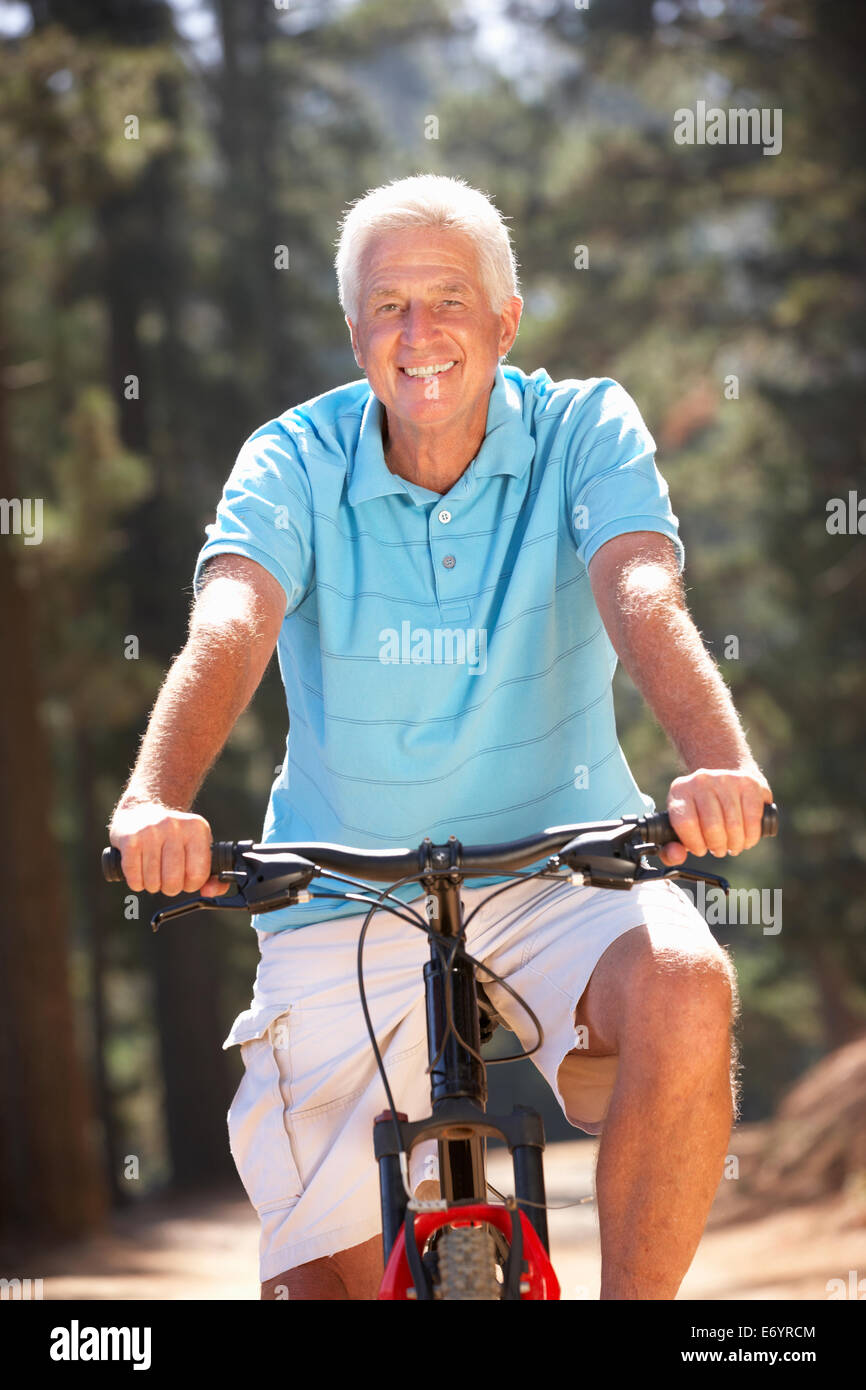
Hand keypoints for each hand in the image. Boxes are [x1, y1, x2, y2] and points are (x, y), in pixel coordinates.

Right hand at [108, 801, 229, 896]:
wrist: (141, 810)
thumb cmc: (174, 838)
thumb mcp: (199, 848)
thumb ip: (213, 876)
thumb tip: (209, 893)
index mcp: (197, 829)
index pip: (197, 875)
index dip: (191, 884)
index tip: (186, 877)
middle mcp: (175, 826)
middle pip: (173, 881)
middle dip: (170, 888)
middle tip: (168, 877)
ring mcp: (151, 831)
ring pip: (152, 882)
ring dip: (152, 885)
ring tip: (154, 871)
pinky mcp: (130, 839)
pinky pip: (134, 878)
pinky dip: (137, 882)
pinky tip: (140, 870)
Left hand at [660, 767, 772, 866]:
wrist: (726, 776)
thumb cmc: (701, 809)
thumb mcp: (680, 824)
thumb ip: (671, 847)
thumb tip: (677, 855)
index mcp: (680, 790)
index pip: (686, 823)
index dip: (695, 844)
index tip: (700, 849)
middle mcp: (702, 781)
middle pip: (712, 827)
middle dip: (717, 846)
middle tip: (719, 849)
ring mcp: (726, 779)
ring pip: (734, 825)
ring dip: (735, 844)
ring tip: (732, 845)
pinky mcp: (749, 784)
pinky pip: (752, 819)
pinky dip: (750, 837)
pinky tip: (745, 839)